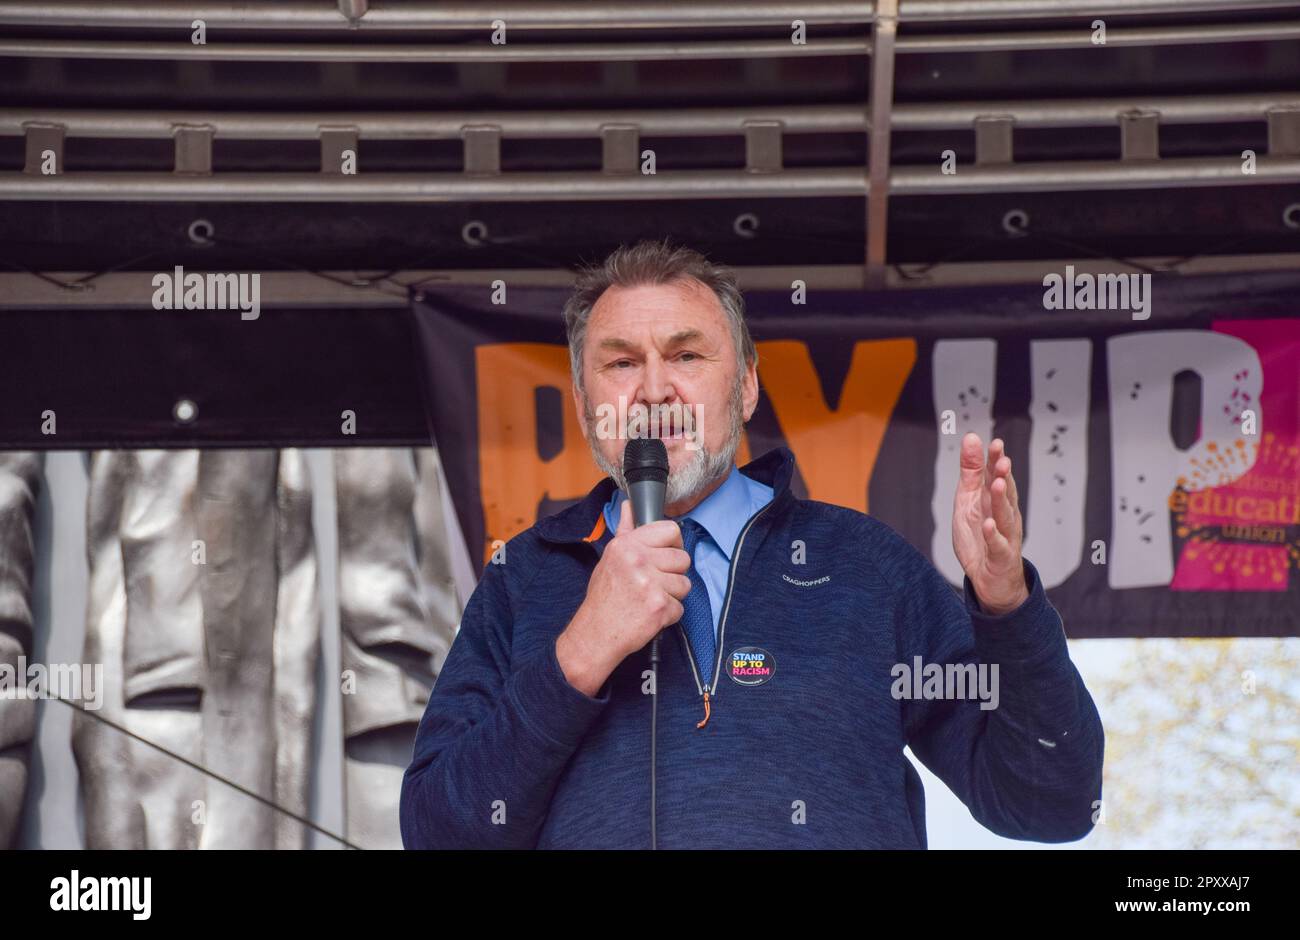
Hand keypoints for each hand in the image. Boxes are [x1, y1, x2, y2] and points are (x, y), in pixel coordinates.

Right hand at [556, 499, 692, 695]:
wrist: (595, 634)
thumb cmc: (604, 597)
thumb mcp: (610, 558)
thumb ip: (626, 531)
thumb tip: (629, 505)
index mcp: (627, 545)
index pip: (671, 530)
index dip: (673, 544)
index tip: (665, 555)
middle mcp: (638, 560)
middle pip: (683, 558)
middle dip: (673, 574)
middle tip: (652, 584)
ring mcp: (649, 584)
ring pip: (685, 584)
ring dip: (672, 595)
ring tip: (649, 600)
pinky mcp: (659, 607)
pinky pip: (680, 607)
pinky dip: (668, 615)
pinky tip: (649, 615)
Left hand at [952, 432, 1028, 615]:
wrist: (991, 578)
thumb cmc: (980, 536)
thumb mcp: (968, 501)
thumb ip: (971, 472)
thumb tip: (971, 438)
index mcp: (995, 500)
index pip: (996, 476)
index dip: (996, 460)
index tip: (995, 443)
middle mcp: (1004, 514)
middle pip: (1004, 492)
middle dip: (1003, 475)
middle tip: (1001, 459)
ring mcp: (1005, 534)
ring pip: (1004, 515)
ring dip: (1000, 499)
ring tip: (995, 483)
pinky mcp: (1001, 555)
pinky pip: (997, 544)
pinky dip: (993, 534)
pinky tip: (988, 524)